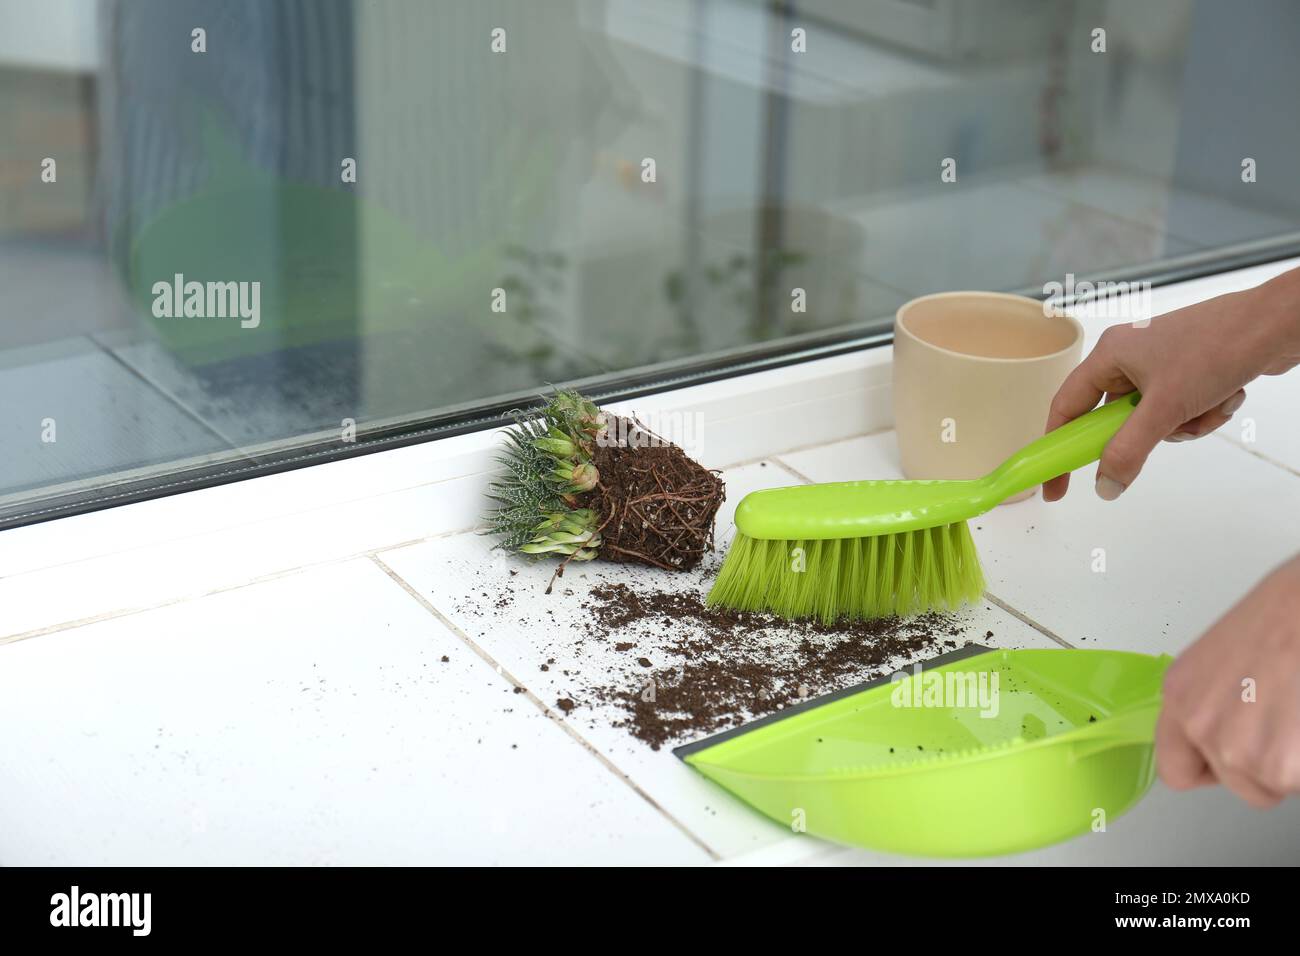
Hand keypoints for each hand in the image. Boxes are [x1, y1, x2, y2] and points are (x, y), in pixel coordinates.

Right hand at [1043, 268, 1299, 500]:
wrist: (1275, 325)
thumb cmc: (1216, 348)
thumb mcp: (1164, 408)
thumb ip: (1128, 450)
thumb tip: (1105, 485)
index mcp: (1109, 355)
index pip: (1067, 407)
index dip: (1057, 446)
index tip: (1054, 482)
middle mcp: (1129, 357)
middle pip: (1114, 418)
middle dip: (1145, 434)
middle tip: (1159, 437)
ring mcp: (1160, 364)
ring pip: (1152, 420)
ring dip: (1182, 425)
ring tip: (1205, 409)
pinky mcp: (1188, 372)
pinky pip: (1179, 412)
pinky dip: (1200, 415)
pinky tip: (1223, 398)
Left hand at [1156, 555, 1299, 806]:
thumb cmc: (1285, 615)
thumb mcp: (1224, 658)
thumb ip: (1215, 702)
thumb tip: (1231, 726)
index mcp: (1179, 695)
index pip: (1176, 769)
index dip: (1211, 770)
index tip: (1232, 761)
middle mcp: (1200, 726)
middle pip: (1236, 782)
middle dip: (1265, 764)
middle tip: (1286, 720)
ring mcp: (1239, 749)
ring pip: (1275, 785)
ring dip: (1293, 761)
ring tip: (1299, 710)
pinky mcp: (1281, 766)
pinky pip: (1299, 782)